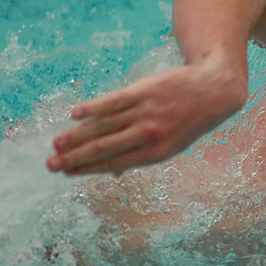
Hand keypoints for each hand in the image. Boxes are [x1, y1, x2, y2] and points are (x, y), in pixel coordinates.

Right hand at [46, 59, 246, 174]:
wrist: (213, 90)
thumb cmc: (187, 122)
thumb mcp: (171, 145)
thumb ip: (140, 156)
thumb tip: (112, 175)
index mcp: (156, 154)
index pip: (114, 163)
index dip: (88, 169)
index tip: (66, 173)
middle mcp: (150, 135)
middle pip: (105, 148)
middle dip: (76, 157)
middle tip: (51, 164)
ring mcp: (147, 112)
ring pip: (105, 126)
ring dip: (78, 136)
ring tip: (57, 143)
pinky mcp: (144, 90)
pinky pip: (114, 101)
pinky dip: (93, 108)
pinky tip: (75, 115)